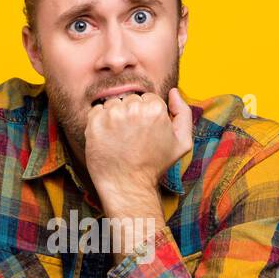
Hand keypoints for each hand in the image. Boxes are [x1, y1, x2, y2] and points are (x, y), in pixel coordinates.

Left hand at [84, 87, 192, 202]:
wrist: (128, 186)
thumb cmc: (155, 166)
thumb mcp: (182, 143)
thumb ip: (184, 113)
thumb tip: (173, 91)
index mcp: (155, 109)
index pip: (148, 99)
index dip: (146, 115)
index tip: (144, 132)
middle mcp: (133, 108)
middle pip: (130, 99)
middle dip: (130, 114)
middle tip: (132, 137)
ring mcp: (112, 115)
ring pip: (113, 104)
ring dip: (115, 117)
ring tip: (120, 139)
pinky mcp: (94, 122)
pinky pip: (96, 111)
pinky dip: (100, 122)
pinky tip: (108, 138)